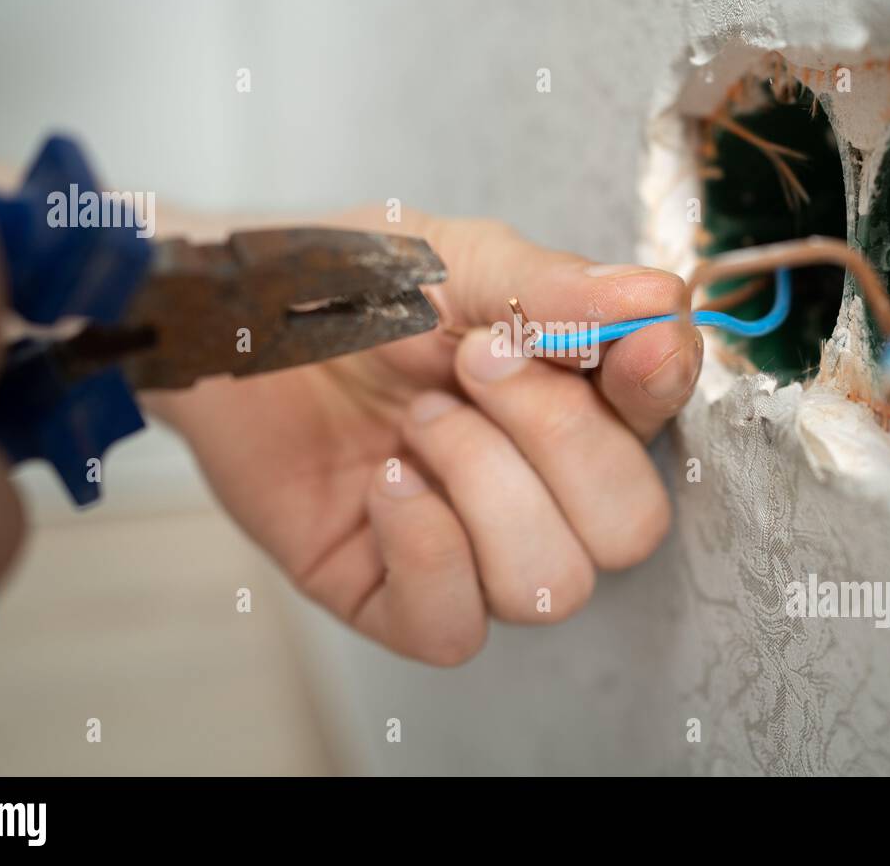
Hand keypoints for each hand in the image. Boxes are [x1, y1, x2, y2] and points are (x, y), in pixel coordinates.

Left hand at [147, 206, 701, 664]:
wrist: (224, 324)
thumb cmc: (340, 285)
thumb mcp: (452, 261)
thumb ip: (556, 287)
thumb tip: (665, 303)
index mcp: (571, 396)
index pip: (663, 426)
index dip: (659, 391)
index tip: (628, 345)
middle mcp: (537, 484)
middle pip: (630, 529)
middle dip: (555, 439)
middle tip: (473, 365)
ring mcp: (470, 548)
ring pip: (552, 587)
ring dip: (483, 485)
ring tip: (415, 424)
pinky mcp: (394, 596)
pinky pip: (456, 629)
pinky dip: (427, 548)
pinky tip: (386, 483)